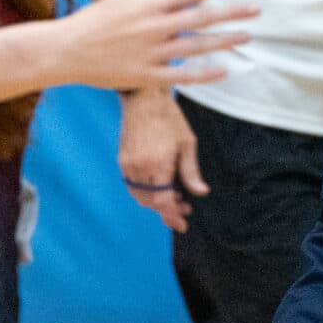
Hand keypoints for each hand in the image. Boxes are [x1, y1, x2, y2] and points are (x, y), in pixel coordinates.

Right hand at [59, 0, 260, 90]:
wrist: (65, 50)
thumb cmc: (95, 20)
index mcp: (150, 4)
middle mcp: (154, 26)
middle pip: (201, 16)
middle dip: (232, 11)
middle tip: (256, 9)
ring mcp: (151, 52)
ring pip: (196, 46)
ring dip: (224, 41)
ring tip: (246, 36)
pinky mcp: (146, 76)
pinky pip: (181, 75)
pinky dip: (204, 74)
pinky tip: (223, 70)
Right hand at [118, 87, 209, 231]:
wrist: (144, 98)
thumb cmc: (169, 117)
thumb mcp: (187, 143)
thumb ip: (192, 171)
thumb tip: (201, 192)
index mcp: (158, 164)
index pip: (162, 201)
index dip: (172, 216)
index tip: (182, 224)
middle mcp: (140, 167)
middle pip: (151, 202)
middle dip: (167, 210)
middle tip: (185, 208)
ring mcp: (128, 164)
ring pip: (140, 196)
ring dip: (156, 202)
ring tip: (175, 198)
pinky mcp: (122, 160)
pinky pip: (132, 185)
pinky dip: (145, 192)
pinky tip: (159, 186)